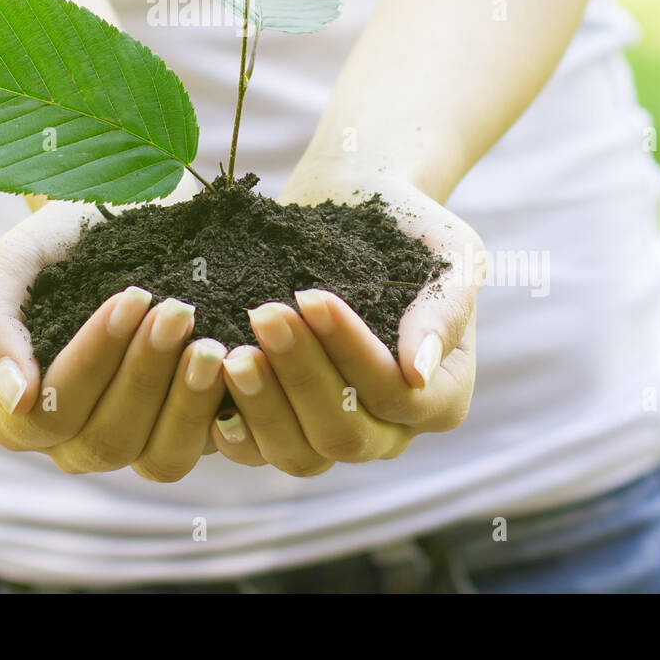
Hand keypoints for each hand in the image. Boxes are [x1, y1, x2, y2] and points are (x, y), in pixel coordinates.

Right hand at [0, 178, 229, 480]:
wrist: (128, 212)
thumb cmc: (63, 242)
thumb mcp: (13, 266)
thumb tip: (17, 397)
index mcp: (20, 413)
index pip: (48, 415)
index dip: (91, 360)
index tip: (130, 297)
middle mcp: (73, 441)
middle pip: (104, 440)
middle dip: (143, 372)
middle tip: (176, 310)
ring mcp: (133, 442)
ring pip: (155, 458)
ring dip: (183, 400)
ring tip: (208, 343)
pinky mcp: (187, 434)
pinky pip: (201, 447)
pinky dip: (217, 408)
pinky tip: (235, 360)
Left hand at [210, 162, 485, 476]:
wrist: (352, 204)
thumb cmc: (409, 226)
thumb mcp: (450, 253)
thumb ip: (444, 310)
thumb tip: (418, 373)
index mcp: (440, 395)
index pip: (397, 396)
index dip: (352, 352)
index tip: (312, 296)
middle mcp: (389, 428)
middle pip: (346, 434)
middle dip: (301, 375)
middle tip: (265, 314)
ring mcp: (332, 430)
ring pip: (299, 455)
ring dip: (262, 404)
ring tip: (234, 349)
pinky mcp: (282, 421)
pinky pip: (254, 451)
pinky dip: (230, 423)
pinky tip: (210, 377)